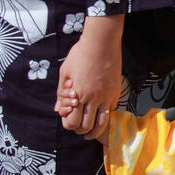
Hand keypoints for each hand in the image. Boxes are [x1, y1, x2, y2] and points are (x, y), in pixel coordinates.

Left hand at [55, 22, 121, 140]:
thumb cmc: (80, 54)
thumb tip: (58, 108)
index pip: (72, 122)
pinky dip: (104, 116)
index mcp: (78, 94)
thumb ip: (60, 93)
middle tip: (78, 127)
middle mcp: (93, 98)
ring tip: (90, 132)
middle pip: (86, 127)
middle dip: (80, 130)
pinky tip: (100, 113)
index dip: (68, 124)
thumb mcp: (65, 72)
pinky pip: (110, 111)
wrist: (102, 42)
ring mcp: (106, 96)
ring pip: (102, 124)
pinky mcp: (115, 93)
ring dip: (95, 131)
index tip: (68, 119)